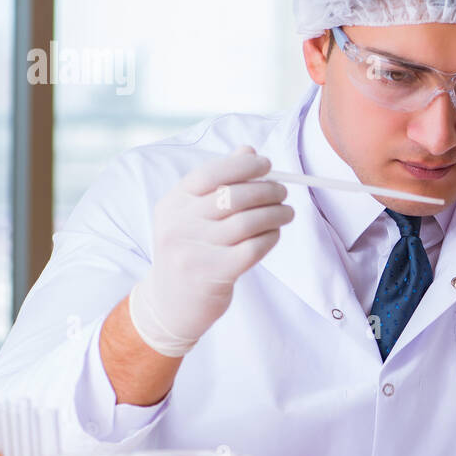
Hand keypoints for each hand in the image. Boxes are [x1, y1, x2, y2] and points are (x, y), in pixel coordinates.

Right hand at [129, 145, 293, 356]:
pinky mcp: (215, 273)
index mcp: (173, 203)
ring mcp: (195, 250)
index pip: (210, 174)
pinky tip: (274, 234)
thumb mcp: (191, 215)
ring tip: (286, 213)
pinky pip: (254, 247)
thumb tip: (248, 150)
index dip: (243, 165)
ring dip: (276, 213)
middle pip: (234, 196)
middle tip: (283, 192)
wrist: (169, 305)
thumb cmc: (189, 251)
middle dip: (267, 190)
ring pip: (249, 221)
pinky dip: (271, 237)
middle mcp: (179, 224)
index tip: (266, 164)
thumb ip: (218, 182)